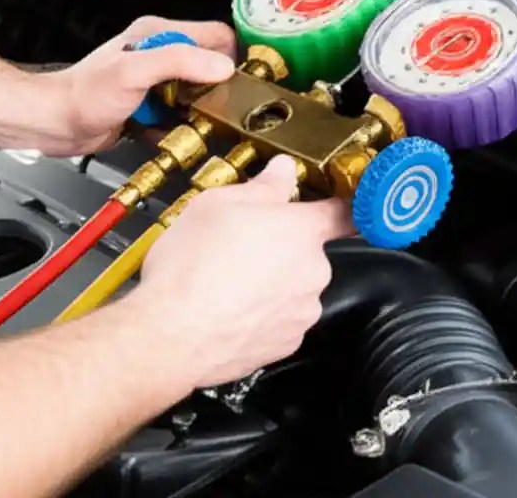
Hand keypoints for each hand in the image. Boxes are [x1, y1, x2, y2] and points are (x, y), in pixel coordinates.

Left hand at [44, 16, 236, 154]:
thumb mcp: (134, 72)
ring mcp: (156, 80)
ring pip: (200, 92)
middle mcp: (160, 53)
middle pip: (212, 65)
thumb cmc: (83, 95)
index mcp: (159, 34)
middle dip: (221, 86)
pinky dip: (185, 125)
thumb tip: (221, 66)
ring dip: (203, 109)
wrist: (56, 123)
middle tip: (223, 106)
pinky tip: (177, 132)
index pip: (217, 35)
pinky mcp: (152, 105)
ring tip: (200, 121)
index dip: (234, 56)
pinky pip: (182, 114)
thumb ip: (179, 63)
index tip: (244, 79)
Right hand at [131, 156, 354, 387]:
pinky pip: (279, 321)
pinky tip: (226, 309)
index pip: (343, 213)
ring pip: (292, 288)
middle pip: (306, 253)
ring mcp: (302, 312)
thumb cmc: (191, 267)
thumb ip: (262, 186)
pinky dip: (259, 315)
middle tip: (238, 247)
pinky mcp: (286, 344)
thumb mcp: (218, 204)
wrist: (173, 335)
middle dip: (279, 249)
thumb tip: (283, 171)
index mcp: (302, 231)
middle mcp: (312, 272)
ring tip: (225, 282)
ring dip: (270, 284)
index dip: (343, 208)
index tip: (343, 208)